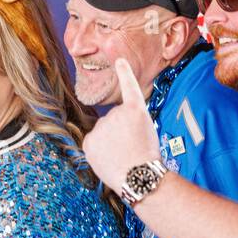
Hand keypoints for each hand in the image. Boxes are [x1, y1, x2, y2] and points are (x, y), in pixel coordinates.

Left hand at [81, 57, 160, 192]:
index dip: (124, 73)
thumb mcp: (147, 131)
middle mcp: (117, 113)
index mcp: (136, 109)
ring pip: (103, 132)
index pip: (129, 87)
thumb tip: (108, 130)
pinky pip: (94, 142)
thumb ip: (129, 124)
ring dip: (110, 142)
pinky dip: (99, 150)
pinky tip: (109, 159)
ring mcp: (102, 127)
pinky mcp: (90, 141)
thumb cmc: (147, 157)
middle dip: (120, 132)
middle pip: (114, 120)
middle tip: (132, 147)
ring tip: (123, 156)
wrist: (139, 176)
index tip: (119, 61)